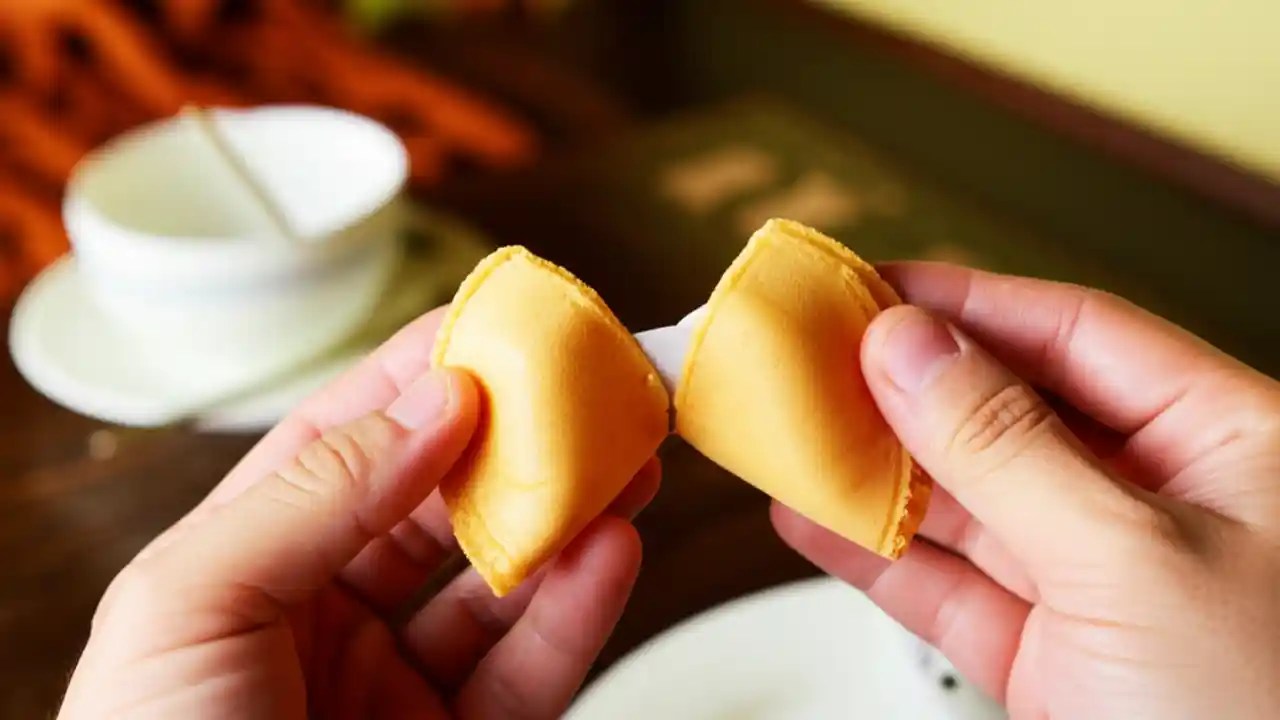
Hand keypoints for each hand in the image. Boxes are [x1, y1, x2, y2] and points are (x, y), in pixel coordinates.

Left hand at [60, 307, 659, 719]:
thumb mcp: (190, 607)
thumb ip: (312, 496)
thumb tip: (432, 403)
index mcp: (245, 568)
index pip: (344, 443)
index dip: (420, 379)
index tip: (494, 326)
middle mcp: (324, 618)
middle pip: (438, 505)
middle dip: (516, 442)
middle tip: (588, 389)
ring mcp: (396, 688)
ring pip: (499, 582)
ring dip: (566, 516)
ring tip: (625, 460)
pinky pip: (532, 670)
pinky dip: (581, 607)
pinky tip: (613, 550)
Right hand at [774, 263, 1279, 718]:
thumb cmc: (1264, 719)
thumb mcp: (1132, 561)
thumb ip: (1008, 448)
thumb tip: (910, 347)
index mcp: (1230, 444)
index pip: (1075, 333)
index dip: (965, 302)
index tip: (867, 287)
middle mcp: (1162, 504)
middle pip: (1008, 411)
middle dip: (903, 385)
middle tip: (807, 355)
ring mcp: (1099, 584)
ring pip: (966, 501)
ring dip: (870, 468)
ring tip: (786, 429)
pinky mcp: (1050, 659)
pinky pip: (948, 586)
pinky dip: (873, 556)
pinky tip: (810, 518)